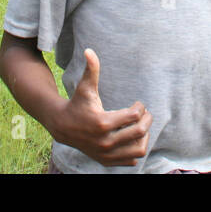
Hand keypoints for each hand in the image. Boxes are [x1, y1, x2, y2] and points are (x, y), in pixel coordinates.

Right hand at [51, 49, 152, 166]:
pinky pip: (131, 160)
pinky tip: (132, 138)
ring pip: (139, 149)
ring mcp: (107, 153)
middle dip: (147, 120)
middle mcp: (106, 141)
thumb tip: (89, 50)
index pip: (134, 116)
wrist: (63, 127)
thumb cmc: (77, 104)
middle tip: (145, 114)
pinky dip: (135, 150)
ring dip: (145, 137)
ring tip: (141, 127)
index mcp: (103, 122)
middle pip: (140, 132)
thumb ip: (90, 70)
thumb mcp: (84, 87)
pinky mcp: (107, 161)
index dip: (140, 107)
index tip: (138, 103)